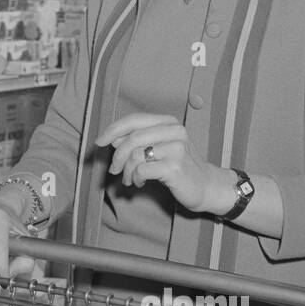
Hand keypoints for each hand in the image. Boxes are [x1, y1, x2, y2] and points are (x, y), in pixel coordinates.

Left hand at [95, 112, 233, 215]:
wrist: (205, 186)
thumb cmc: (177, 166)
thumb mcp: (157, 149)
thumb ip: (137, 141)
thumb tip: (112, 138)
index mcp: (168, 122)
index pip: (134, 119)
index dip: (113, 129)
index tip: (99, 142)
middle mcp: (174, 131)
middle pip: (132, 138)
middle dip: (117, 156)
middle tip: (114, 170)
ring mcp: (177, 148)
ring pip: (135, 155)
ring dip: (126, 171)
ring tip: (129, 179)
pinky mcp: (175, 167)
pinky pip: (142, 170)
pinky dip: (135, 178)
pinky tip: (139, 183)